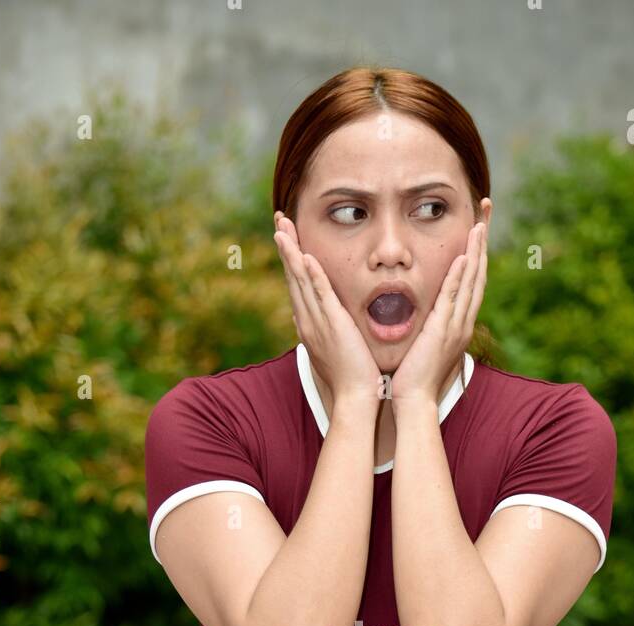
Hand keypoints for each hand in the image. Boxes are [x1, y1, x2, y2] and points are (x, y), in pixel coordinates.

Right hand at [273, 213, 382, 404]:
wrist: (354, 398)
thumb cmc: (349, 376)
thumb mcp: (331, 348)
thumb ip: (320, 330)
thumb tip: (303, 320)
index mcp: (309, 323)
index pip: (297, 284)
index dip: (290, 259)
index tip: (286, 236)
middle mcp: (308, 320)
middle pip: (293, 276)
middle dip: (286, 246)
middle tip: (279, 219)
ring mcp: (319, 321)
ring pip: (301, 280)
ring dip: (292, 252)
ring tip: (283, 228)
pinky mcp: (334, 324)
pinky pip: (321, 295)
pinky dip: (313, 275)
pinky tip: (306, 256)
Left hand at [389, 220, 487, 405]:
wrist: (414, 400)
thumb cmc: (413, 375)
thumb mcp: (423, 342)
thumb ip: (426, 322)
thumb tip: (420, 308)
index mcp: (459, 322)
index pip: (471, 279)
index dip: (476, 251)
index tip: (478, 225)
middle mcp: (463, 321)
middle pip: (478, 273)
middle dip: (482, 241)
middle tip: (486, 210)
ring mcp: (456, 326)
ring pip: (470, 282)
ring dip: (475, 252)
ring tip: (479, 224)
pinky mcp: (443, 332)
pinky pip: (453, 299)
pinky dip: (460, 277)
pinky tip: (463, 257)